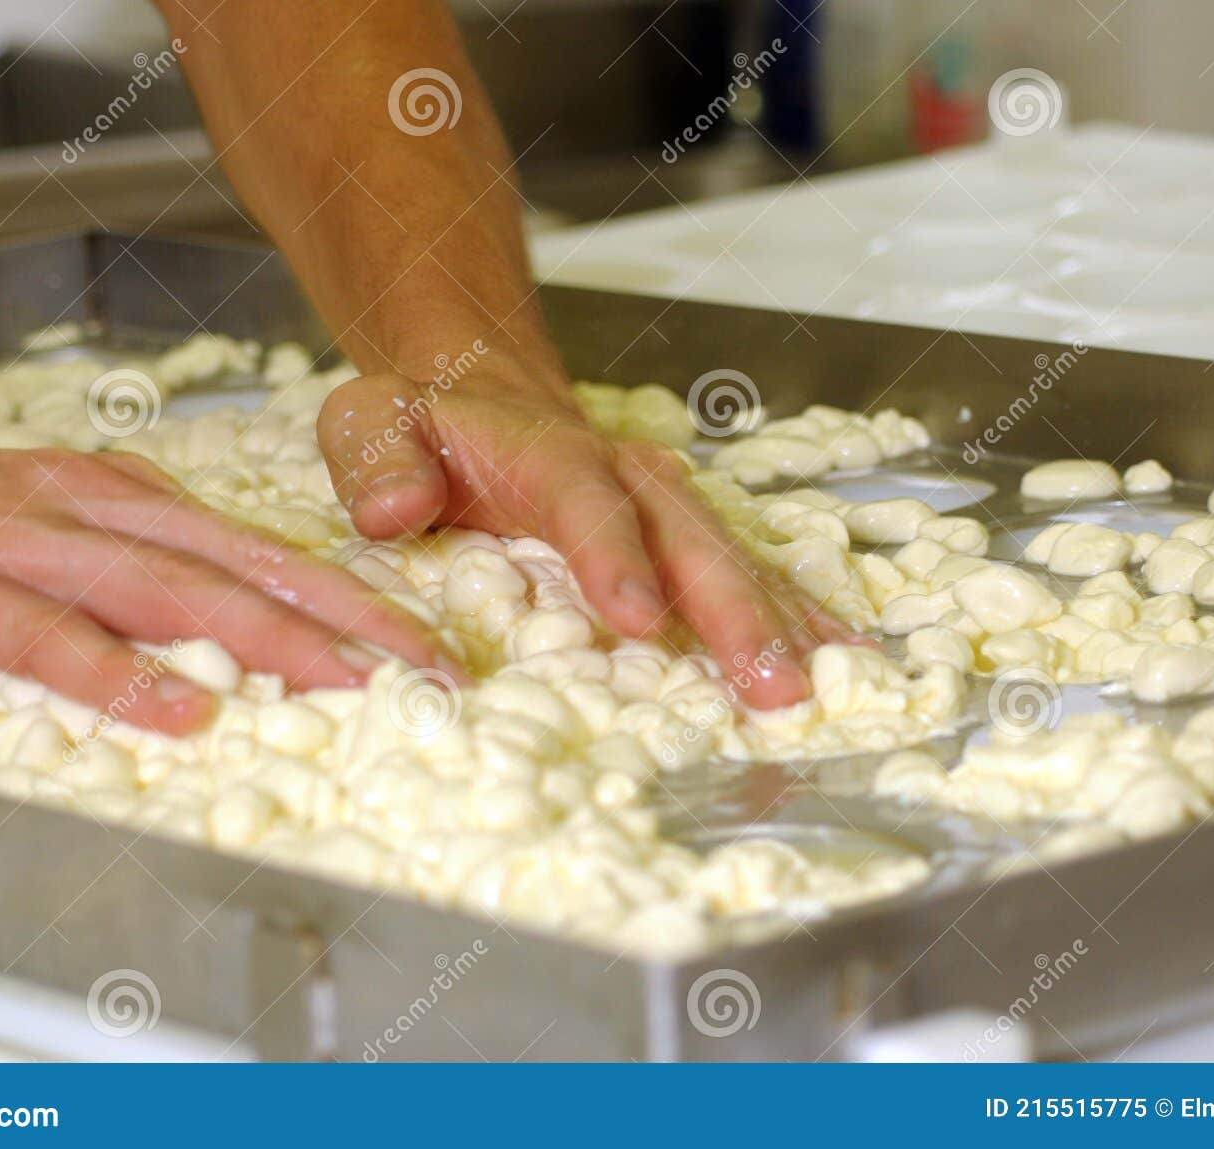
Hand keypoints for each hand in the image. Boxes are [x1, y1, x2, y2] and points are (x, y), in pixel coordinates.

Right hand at [0, 436, 452, 734]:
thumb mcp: (40, 532)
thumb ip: (125, 568)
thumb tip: (219, 623)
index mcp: (112, 497)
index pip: (258, 548)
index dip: (350, 595)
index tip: (423, 645)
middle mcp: (81, 506)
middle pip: (241, 563)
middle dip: (348, 618)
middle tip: (431, 671)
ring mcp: (12, 540)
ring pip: (167, 590)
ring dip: (268, 639)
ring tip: (352, 686)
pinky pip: (42, 636)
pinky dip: (115, 673)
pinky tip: (181, 710)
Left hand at [318, 367, 857, 707]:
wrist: (479, 396)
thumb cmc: (421, 424)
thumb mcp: (371, 422)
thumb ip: (376, 459)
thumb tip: (391, 508)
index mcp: (547, 455)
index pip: (585, 502)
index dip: (613, 556)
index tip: (637, 616)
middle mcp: (624, 479)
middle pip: (687, 539)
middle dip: (733, 612)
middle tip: (771, 682)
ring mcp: (663, 507)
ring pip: (731, 559)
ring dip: (777, 625)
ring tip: (816, 688)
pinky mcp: (681, 538)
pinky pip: (747, 573)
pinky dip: (795, 615)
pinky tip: (841, 659)